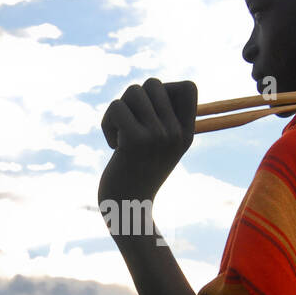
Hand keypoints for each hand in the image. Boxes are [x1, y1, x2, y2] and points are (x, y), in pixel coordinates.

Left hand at [98, 78, 196, 205]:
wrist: (127, 210)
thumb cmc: (137, 176)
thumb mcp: (158, 147)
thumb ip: (161, 119)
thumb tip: (150, 87)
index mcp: (186, 134)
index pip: (189, 87)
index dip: (166, 90)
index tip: (151, 114)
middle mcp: (176, 133)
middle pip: (152, 84)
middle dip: (132, 101)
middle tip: (129, 127)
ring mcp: (158, 136)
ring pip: (133, 91)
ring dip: (118, 110)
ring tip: (120, 136)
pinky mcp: (136, 140)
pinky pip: (116, 107)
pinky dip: (106, 123)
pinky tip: (113, 145)